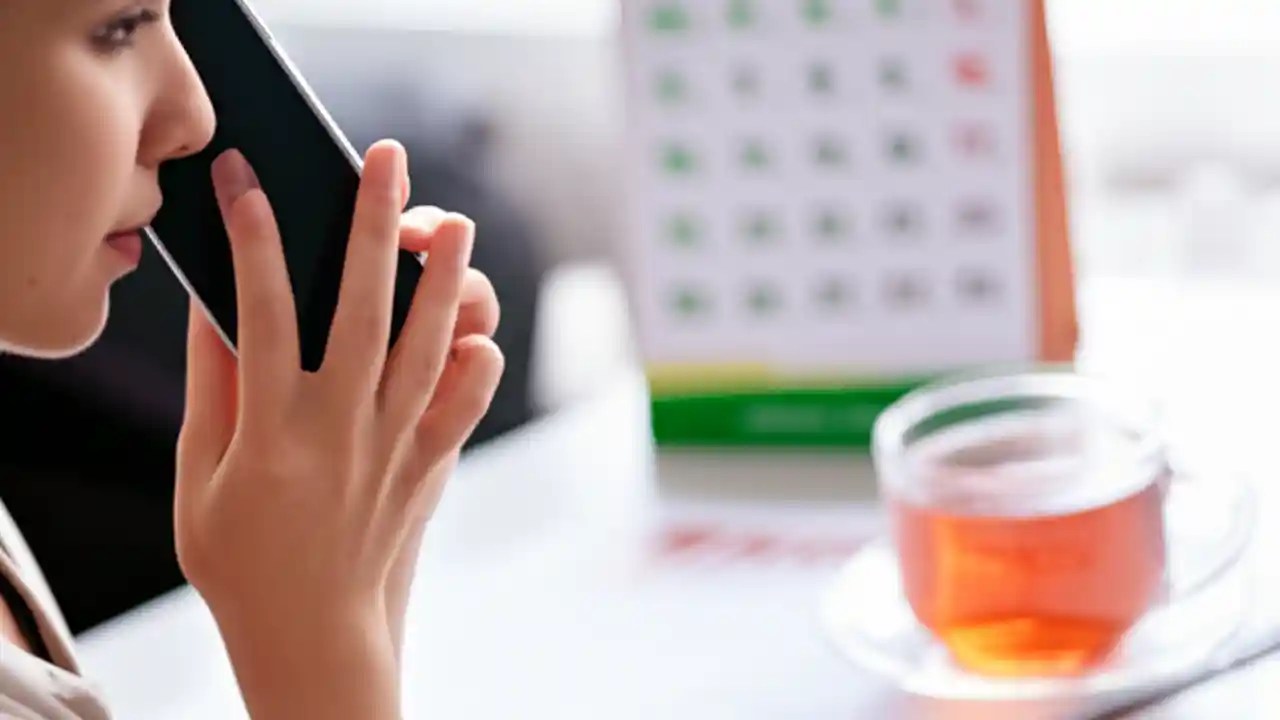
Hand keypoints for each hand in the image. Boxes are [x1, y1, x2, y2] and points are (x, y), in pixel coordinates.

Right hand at [175, 140, 502, 719]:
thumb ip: (215, 392)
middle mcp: (344, 428)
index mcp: (275, 430)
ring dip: (444, 277)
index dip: (254, 236)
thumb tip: (218, 310)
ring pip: (430, 344)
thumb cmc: (243, 562)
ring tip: (452, 222)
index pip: (265, 309)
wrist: (314, 635)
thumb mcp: (202, 479)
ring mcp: (396, 444)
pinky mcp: (428, 463)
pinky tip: (473, 330)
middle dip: (376, 223)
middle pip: (367, 306)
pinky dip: (477, 364)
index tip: (245, 180)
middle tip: (387, 160)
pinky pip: (465, 404)